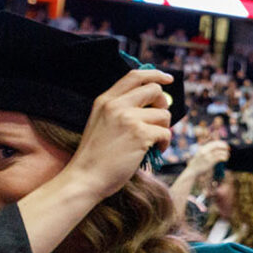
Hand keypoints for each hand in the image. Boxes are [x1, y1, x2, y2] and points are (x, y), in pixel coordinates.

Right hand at [62, 70, 173, 200]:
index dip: (155, 75)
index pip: (134, 76)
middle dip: (163, 104)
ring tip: (153, 142)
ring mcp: (127, 118)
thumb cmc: (96, 156)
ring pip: (164, 114)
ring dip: (164, 129)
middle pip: (154, 90)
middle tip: (160, 120)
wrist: (84, 178)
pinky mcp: (139, 134)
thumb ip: (121, 110)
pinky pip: (165, 133)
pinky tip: (155, 151)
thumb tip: (155, 104)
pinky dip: (164, 143)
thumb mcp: (101, 123)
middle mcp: (116, 105)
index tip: (168, 79)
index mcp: (105, 100)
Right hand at [184, 140, 229, 176]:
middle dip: (224, 146)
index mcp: (203, 148)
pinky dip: (224, 157)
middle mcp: (205, 151)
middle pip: (217, 146)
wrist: (193, 170)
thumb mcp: (201, 153)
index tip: (225, 145)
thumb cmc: (198, 162)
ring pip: (219, 152)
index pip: (214, 143)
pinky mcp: (210, 162)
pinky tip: (225, 159)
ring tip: (227, 155)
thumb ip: (207, 149)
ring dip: (225, 153)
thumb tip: (217, 145)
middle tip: (228, 148)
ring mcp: (207, 156)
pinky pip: (219, 158)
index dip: (221, 143)